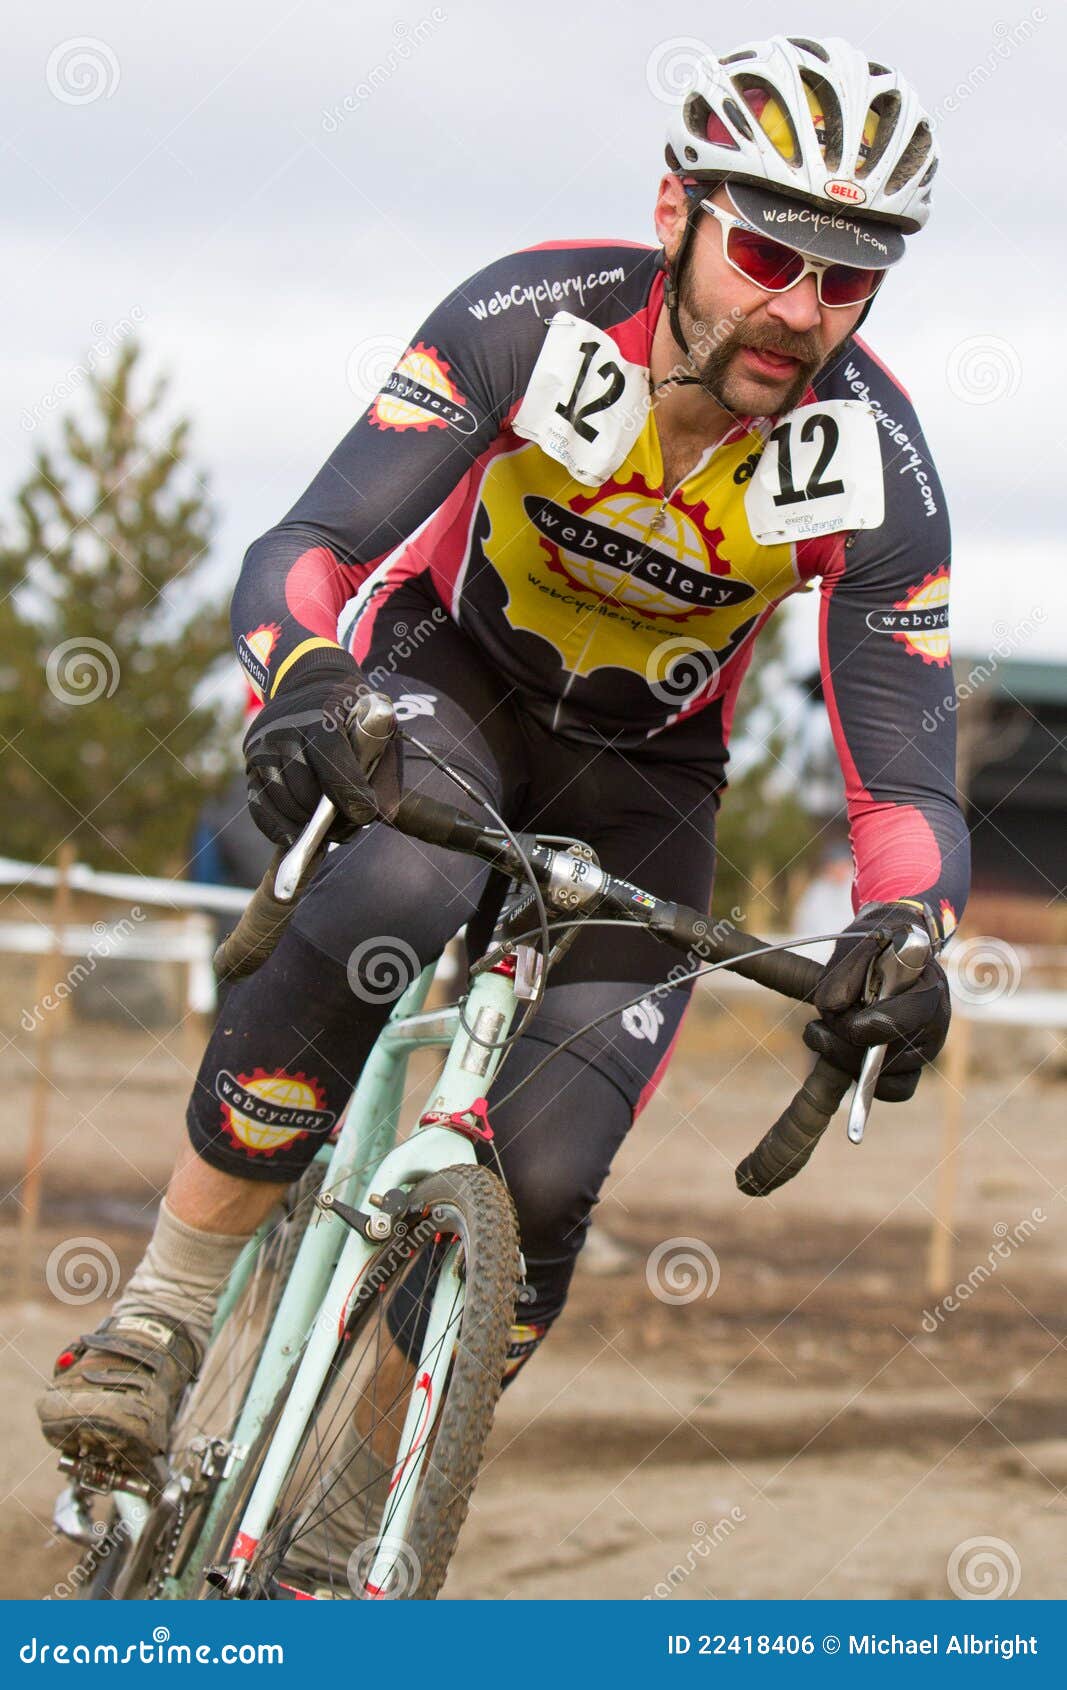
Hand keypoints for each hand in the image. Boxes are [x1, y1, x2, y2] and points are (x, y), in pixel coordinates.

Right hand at [243, 650, 401, 845]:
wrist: (311, 687)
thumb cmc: (352, 714)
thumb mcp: (377, 727)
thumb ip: (381, 768)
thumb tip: (380, 813)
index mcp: (319, 715)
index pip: (331, 761)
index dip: (349, 793)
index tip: (364, 814)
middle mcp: (283, 730)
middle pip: (306, 790)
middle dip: (330, 817)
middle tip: (351, 827)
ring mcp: (262, 748)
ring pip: (285, 803)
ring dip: (308, 825)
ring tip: (330, 829)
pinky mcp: (250, 765)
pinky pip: (260, 808)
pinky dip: (278, 828)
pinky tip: (296, 838)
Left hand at [802, 902, 949, 1101]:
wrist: (893, 949)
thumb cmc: (877, 945)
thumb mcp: (859, 945)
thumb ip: (844, 974)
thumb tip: (830, 1006)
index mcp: (930, 988)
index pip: (909, 1018)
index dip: (871, 1024)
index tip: (838, 1016)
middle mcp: (936, 1024)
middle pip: (892, 1056)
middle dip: (845, 1046)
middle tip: (815, 1029)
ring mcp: (925, 1049)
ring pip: (886, 1077)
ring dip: (845, 1060)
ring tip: (821, 1034)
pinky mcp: (911, 1067)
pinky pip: (892, 1090)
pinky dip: (861, 1080)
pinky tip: (836, 1053)